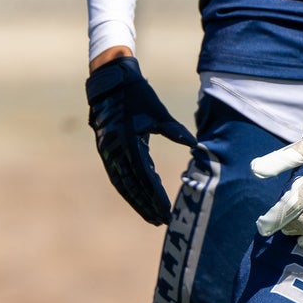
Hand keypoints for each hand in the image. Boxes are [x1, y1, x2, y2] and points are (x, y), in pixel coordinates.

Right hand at [83, 52, 193, 223]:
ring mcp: (108, 152)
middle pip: (132, 187)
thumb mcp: (158, 112)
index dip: (155, 196)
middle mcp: (116, 151)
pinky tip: (137, 198)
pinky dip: (127, 189)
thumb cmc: (137, 95)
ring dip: (136, 201)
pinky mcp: (106, 150)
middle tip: (161, 221)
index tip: (166, 210)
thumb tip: (195, 145)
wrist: (111, 81)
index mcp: (129, 142)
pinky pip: (117, 175)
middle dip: (146, 205)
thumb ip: (175, 130)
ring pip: (123, 184)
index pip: (145, 177)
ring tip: (150, 216)